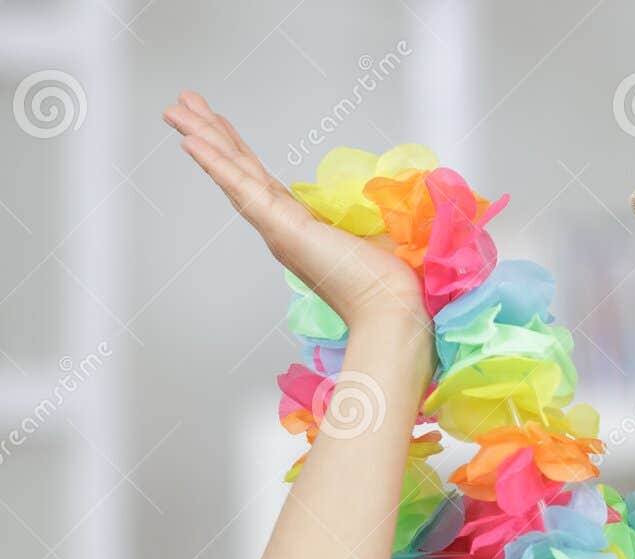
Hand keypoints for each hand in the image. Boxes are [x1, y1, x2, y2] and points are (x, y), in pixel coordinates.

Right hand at [162, 91, 428, 337]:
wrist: (392, 313)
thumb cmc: (390, 285)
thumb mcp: (377, 233)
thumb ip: (367, 213)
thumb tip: (381, 196)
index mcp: (301, 229)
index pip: (262, 181)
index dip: (239, 152)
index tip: (219, 126)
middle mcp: (281, 228)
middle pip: (239, 170)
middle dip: (211, 134)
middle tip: (183, 103)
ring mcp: (278, 229)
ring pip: (234, 173)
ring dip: (204, 137)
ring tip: (176, 107)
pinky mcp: (283, 228)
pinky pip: (242, 188)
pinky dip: (216, 164)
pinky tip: (191, 140)